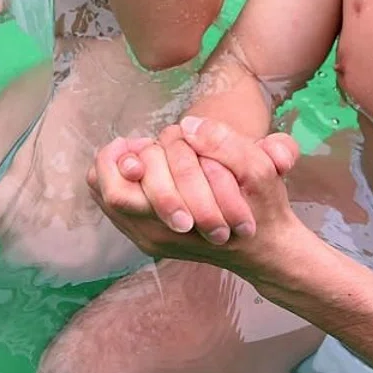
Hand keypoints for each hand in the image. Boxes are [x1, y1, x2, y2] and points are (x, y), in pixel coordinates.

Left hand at [91, 117, 303, 274]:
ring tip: (145, 155)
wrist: (264, 246)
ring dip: (118, 170)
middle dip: (121, 160)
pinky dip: (124, 181)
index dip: (125, 158)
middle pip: (110, 194)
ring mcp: (149, 239)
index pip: (120, 191)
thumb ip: (224, 143)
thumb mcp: (259, 169)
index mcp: (177, 223)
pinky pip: (115, 206)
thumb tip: (186, 126)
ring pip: (107, 198)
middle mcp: (154, 235)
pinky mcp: (148, 237)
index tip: (148, 143)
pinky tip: (148, 169)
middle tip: (143, 145)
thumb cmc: (262, 206)